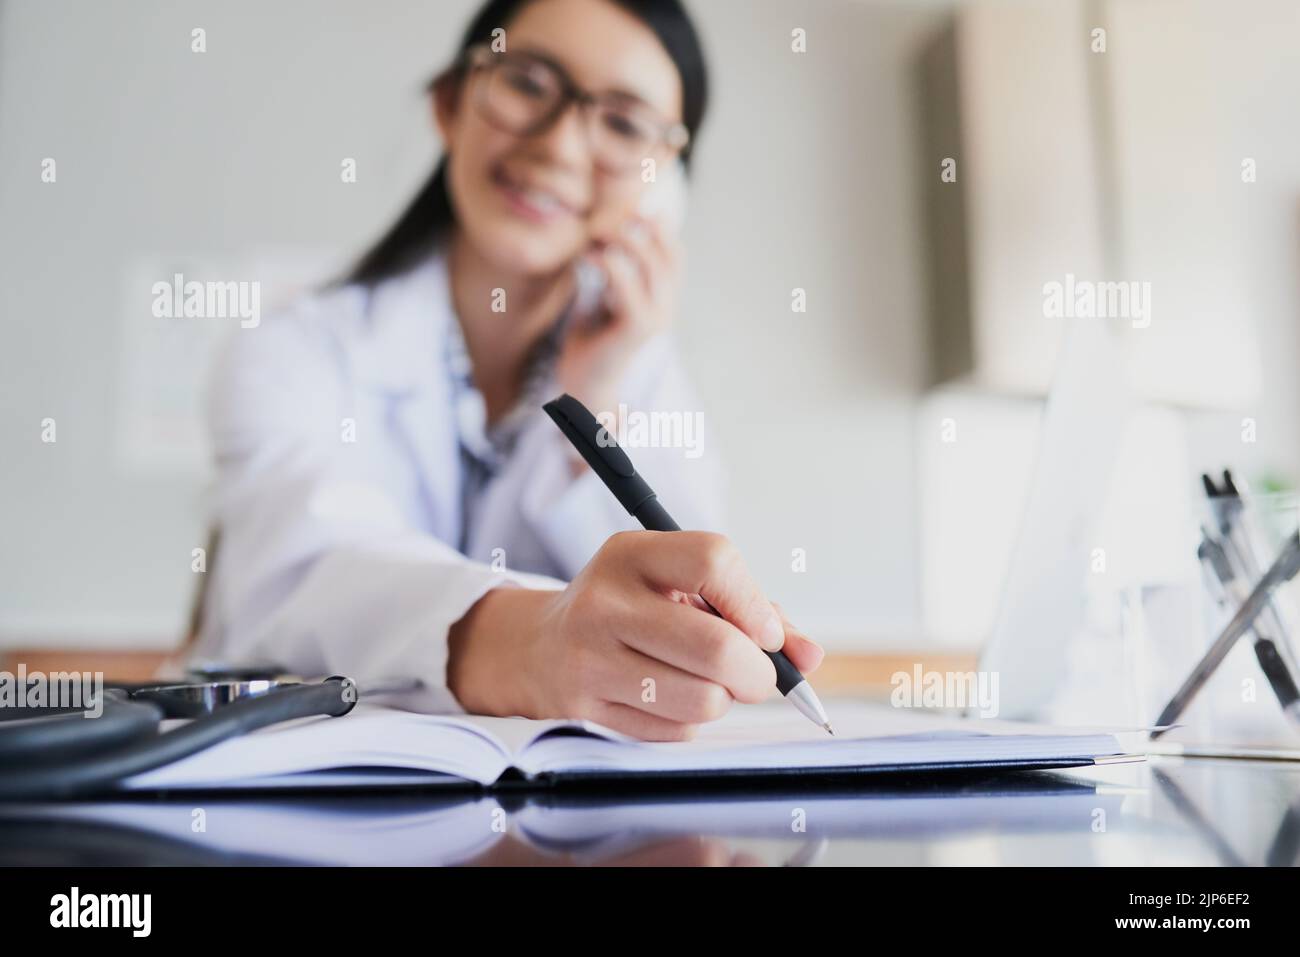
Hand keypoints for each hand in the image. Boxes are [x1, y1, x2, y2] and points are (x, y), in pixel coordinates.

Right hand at [447, 531, 824, 740]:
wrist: (539, 647)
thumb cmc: (629, 608)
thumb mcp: (677, 584)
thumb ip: (752, 610)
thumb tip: (809, 656)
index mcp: (630, 554)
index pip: (713, 561)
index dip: (755, 604)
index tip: (764, 632)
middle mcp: (604, 603)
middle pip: (716, 646)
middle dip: (757, 672)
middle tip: (756, 674)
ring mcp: (590, 660)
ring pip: (703, 699)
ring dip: (725, 700)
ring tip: (708, 683)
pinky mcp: (588, 711)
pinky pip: (677, 730)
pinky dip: (692, 721)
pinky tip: (668, 698)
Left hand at [554, 215, 682, 416]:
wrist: (584, 381)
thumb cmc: (592, 336)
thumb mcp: (607, 293)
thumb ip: (616, 265)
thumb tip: (617, 229)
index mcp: (664, 298)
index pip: (675, 252)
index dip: (657, 226)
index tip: (624, 211)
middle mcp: (667, 307)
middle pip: (668, 253)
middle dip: (637, 228)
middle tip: (602, 219)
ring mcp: (657, 318)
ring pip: (652, 265)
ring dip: (623, 241)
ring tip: (594, 234)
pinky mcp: (637, 327)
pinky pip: (628, 285)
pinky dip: (609, 264)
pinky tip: (587, 256)